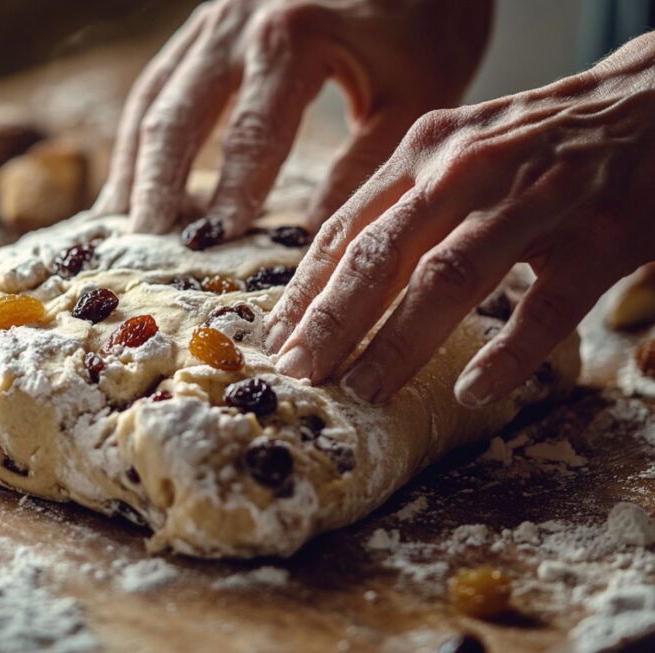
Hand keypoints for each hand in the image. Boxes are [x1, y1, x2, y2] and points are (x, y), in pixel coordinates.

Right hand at [94, 0, 491, 236]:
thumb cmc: (421, 17)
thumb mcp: (417, 90)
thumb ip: (366, 161)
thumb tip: (312, 234)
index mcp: (293, 40)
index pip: (249, 137)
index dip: (227, 198)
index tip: (209, 249)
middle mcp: (237, 23)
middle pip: (175, 117)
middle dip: (157, 188)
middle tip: (146, 248)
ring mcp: (213, 18)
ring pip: (153, 98)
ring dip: (135, 164)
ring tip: (123, 224)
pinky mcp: (206, 23)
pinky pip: (158, 82)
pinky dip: (141, 134)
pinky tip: (137, 175)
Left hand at [267, 31, 654, 407]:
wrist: (646, 101)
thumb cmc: (533, 143)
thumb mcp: (453, 153)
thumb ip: (399, 206)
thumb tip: (332, 278)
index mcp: (423, 153)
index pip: (346, 230)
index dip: (305, 288)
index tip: (275, 338)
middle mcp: (467, 171)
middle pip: (381, 255)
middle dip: (332, 320)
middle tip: (300, 373)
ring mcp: (534, 203)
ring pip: (449, 277)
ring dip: (400, 341)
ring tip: (364, 390)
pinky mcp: (598, 238)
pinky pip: (545, 306)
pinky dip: (506, 352)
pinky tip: (471, 391)